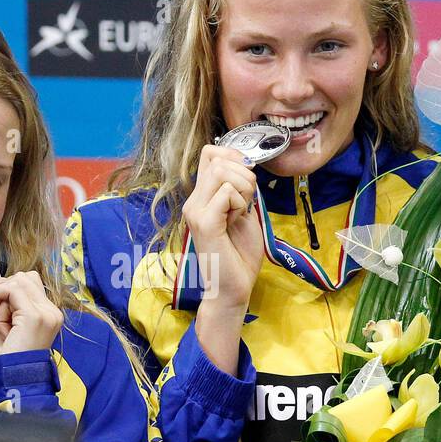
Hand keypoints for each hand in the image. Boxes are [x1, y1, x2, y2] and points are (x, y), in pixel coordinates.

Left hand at [0, 271, 63, 363]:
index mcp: (47, 315)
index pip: (31, 282)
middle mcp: (51, 312)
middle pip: (25, 278)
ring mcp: (46, 313)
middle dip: (3, 291)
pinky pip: (10, 291)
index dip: (8, 284)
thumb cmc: (2, 361)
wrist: (8, 381)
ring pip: (17, 283)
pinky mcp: (35, 315)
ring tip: (0, 324)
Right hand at [181, 144, 263, 311]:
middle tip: (247, 202)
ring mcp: (195, 211)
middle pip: (218, 158)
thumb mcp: (244, 213)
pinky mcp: (204, 222)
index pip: (210, 153)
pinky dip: (241, 204)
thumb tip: (247, 166)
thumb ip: (241, 190)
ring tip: (241, 212)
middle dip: (244, 175)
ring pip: (222, 171)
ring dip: (243, 188)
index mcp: (201, 197)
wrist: (232, 288)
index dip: (233, 155)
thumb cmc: (239, 255)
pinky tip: (237, 222)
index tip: (246, 177)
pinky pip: (227, 192)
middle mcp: (193, 201)